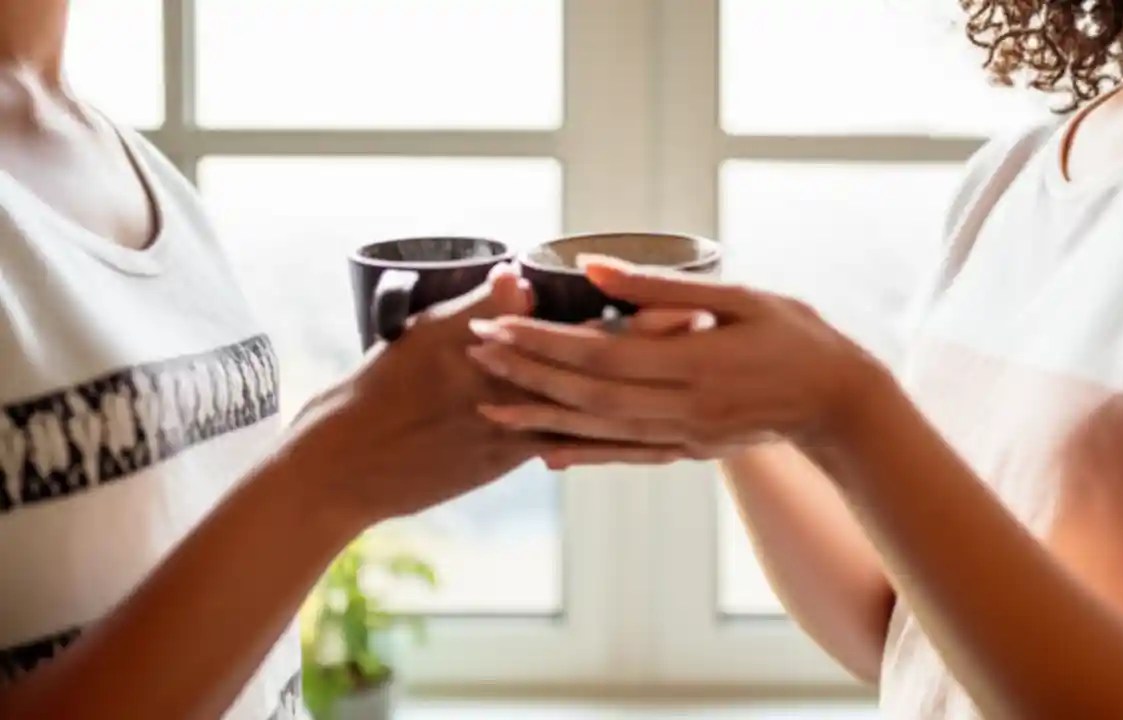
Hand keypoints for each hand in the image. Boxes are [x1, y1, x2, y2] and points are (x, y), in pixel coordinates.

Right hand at [282, 264, 660, 531]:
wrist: (345, 465)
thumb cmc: (375, 392)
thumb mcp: (421, 337)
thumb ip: (477, 307)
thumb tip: (518, 274)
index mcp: (486, 342)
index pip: (577, 322)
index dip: (633, 311)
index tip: (684, 297)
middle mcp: (507, 383)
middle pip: (595, 361)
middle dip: (654, 344)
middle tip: (707, 324)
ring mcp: (509, 423)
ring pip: (587, 402)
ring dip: (641, 387)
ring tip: (692, 372)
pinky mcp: (502, 456)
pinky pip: (562, 442)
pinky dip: (602, 437)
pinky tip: (641, 437)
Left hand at [465, 257, 881, 467]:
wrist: (840, 403)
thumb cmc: (796, 336)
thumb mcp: (739, 297)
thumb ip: (661, 288)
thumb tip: (594, 268)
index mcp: (692, 363)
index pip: (599, 352)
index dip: (542, 342)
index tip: (496, 324)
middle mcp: (681, 407)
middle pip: (587, 393)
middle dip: (527, 374)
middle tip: (476, 353)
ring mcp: (683, 436)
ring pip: (598, 429)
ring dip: (540, 416)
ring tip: (489, 405)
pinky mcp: (688, 450)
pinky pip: (624, 455)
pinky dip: (581, 453)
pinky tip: (545, 452)